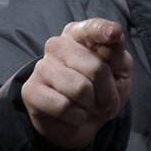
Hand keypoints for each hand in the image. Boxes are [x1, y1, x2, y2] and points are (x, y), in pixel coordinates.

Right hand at [21, 18, 132, 150]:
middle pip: (96, 68)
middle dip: (107, 92)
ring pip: (80, 89)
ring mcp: (42, 66)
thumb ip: (117, 51)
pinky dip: (77, 116)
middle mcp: (57, 45)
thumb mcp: (119, 70)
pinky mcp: (31, 90)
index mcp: (79, 35)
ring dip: (91, 105)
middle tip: (105, 100)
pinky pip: (63, 106)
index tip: (113, 34)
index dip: (103, 31)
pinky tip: (74, 114)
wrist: (82, 121)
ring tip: (88, 106)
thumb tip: (114, 35)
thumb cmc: (101, 89)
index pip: (92, 29)